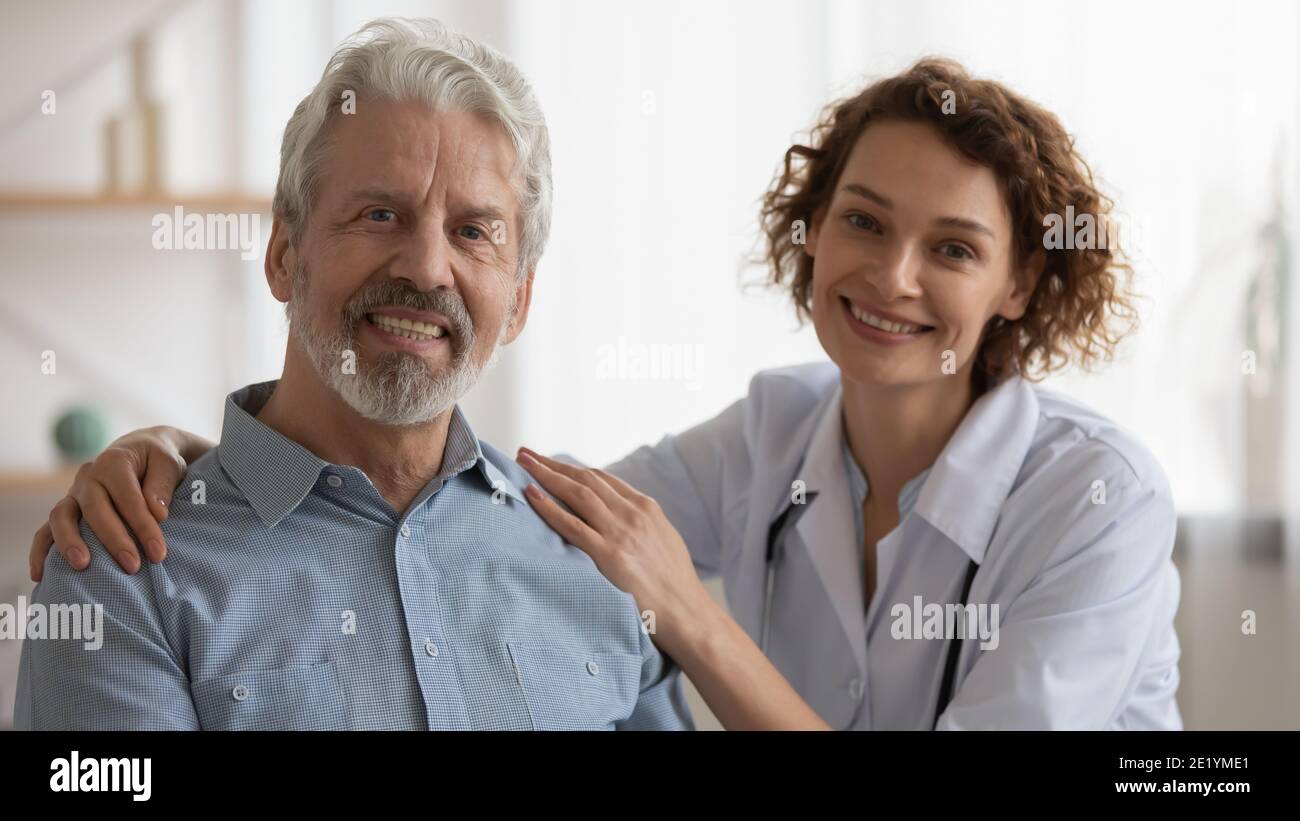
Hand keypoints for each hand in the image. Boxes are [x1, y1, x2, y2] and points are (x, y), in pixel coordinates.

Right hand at [29, 426, 211, 580]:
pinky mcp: (67, 509)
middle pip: (95, 509)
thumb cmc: (156, 460)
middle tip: (132, 566)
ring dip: (70, 542)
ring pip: (61, 516)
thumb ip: (162, 485)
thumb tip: (158, 513)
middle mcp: (88, 476)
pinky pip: (45, 529)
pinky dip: (40, 551)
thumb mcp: (168, 463)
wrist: (139, 451)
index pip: (127, 497)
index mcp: (114, 461)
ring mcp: (73, 493)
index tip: (159, 553)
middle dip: (114, 540)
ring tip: (82, 566)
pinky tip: (40, 575)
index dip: (143, 526)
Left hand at [515, 447, 717, 658]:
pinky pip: (572, 525)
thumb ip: (641, 523)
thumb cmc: (675, 583)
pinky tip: (531, 494)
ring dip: (545, 475)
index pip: (602, 478)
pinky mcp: (609, 555)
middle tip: (526, 453)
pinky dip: (549, 507)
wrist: (687, 612)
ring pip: (576, 493)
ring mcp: (620, 532)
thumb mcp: (663, 539)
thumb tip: (619, 516)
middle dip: (552, 464)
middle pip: (585, 479)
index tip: (551, 462)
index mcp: (646, 507)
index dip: (573, 468)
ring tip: (522, 463)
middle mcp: (632, 513)